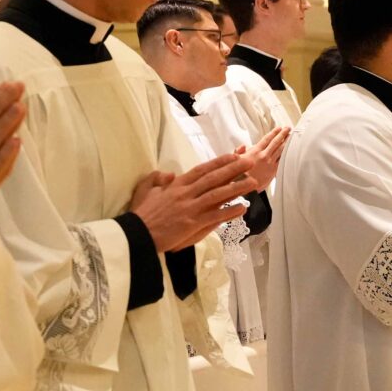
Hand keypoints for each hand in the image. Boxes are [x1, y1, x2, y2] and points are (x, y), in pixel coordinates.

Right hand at [128, 150, 257, 251]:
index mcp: (176, 185)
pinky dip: (229, 211)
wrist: (138, 234)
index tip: (233, 156)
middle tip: (249, 162)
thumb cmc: (141, 213)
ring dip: (237, 188)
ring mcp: (191, 208)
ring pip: (218, 194)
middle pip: (214, 178)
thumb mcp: (144, 190)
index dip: (219, 162)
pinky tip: (242, 208)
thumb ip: (157, 179)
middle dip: (233, 169)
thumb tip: (170, 174)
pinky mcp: (193, 223)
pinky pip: (215, 215)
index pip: (201, 170)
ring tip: (253, 183)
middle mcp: (186, 193)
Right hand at [239, 126, 289, 190]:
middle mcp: (264, 155)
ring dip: (286, 142)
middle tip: (287, 129)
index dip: (273, 132)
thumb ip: (238, 151)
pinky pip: (282, 160)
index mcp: (255, 151)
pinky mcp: (274, 170)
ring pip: (281, 150)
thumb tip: (242, 146)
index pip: (267, 139)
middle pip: (276, 142)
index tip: (278, 128)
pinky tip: (289, 151)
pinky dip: (286, 154)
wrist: (245, 186)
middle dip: (283, 134)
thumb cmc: (239, 174)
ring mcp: (270, 163)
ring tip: (291, 137)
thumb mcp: (236, 160)